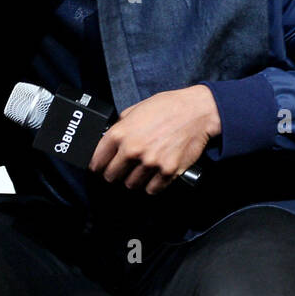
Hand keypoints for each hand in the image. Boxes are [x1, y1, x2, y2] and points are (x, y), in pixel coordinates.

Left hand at [89, 85, 220, 194]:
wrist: (197, 111)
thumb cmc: (168, 106)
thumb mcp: (136, 109)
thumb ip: (121, 126)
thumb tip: (110, 139)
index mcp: (120, 134)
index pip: (97, 161)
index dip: (97, 165)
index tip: (100, 167)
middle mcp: (133, 150)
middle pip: (111, 176)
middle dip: (115, 173)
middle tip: (122, 169)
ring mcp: (150, 163)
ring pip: (131, 185)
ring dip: (134, 180)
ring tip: (141, 170)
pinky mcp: (167, 171)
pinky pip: (152, 189)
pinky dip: (152, 185)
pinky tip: (154, 176)